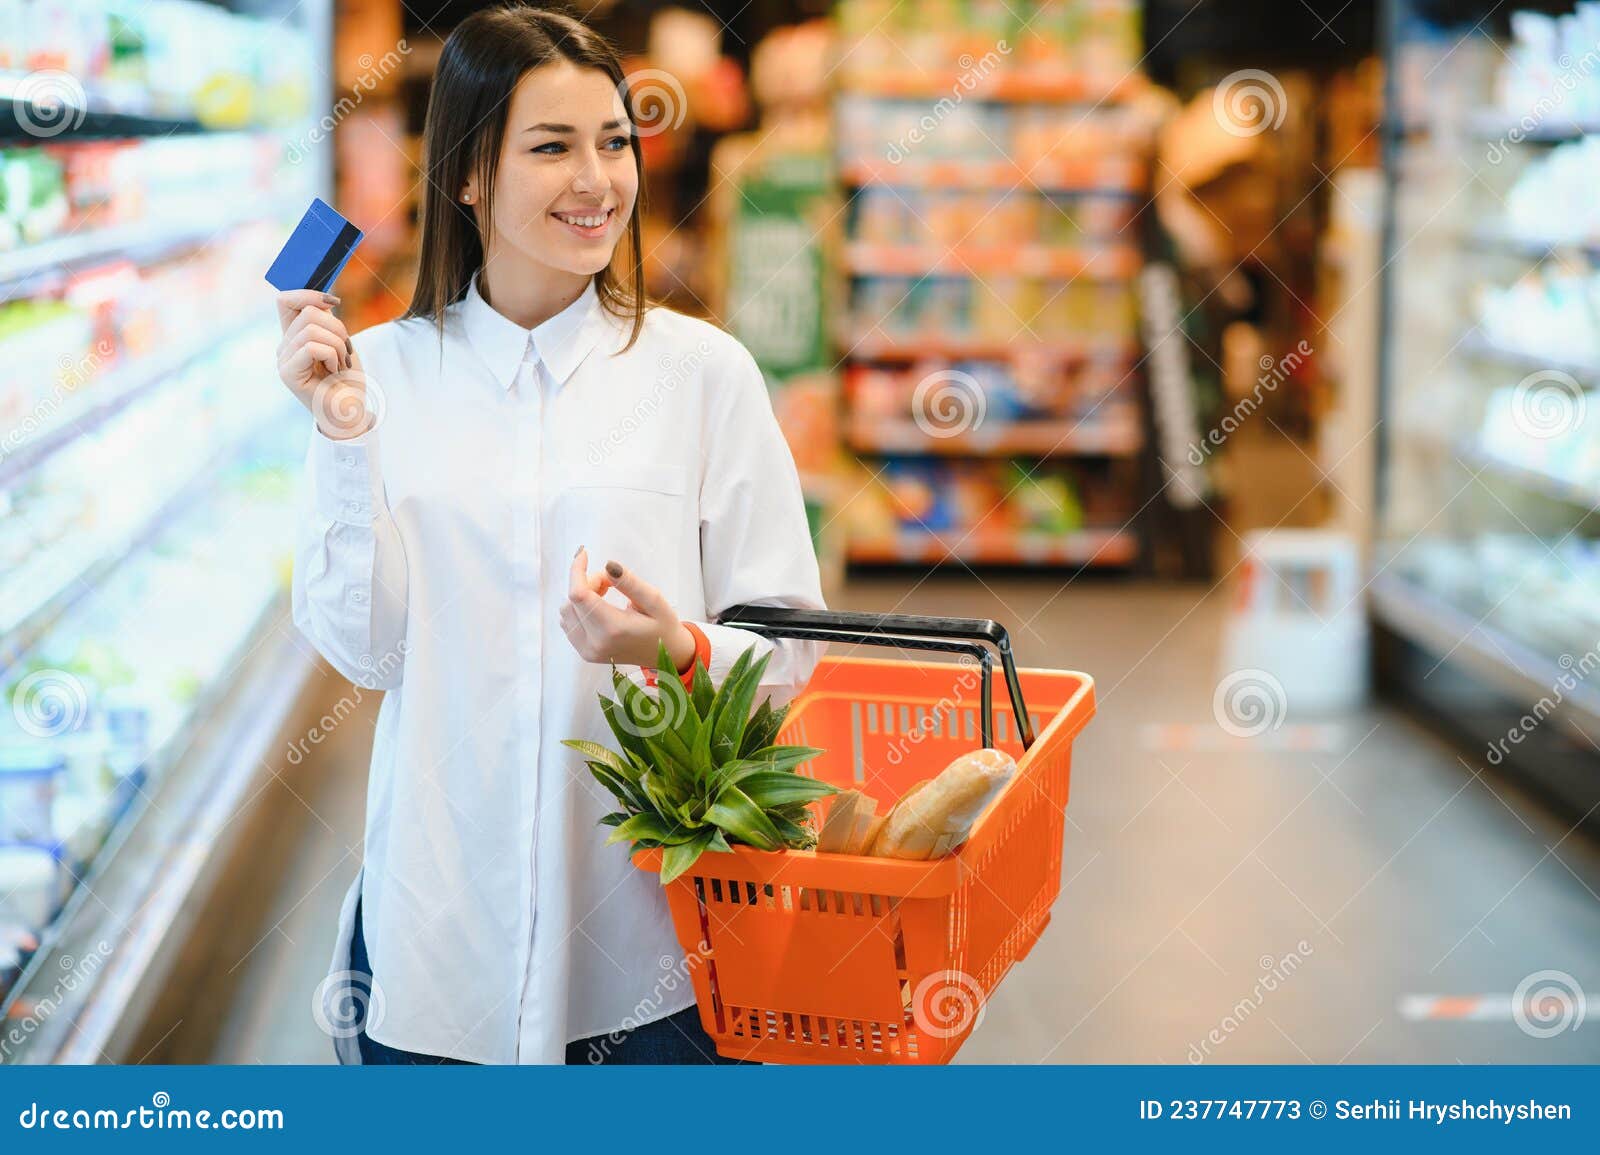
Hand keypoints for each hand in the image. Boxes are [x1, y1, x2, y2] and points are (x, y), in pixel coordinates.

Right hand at [275, 288, 369, 438]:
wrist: (351, 411)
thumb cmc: (347, 380)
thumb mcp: (339, 341)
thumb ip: (326, 320)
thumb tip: (323, 299)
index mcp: (294, 336)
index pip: (285, 300)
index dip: (307, 294)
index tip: (334, 303)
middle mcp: (284, 346)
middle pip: (307, 312)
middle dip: (338, 328)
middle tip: (345, 351)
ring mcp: (283, 360)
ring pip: (311, 329)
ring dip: (337, 344)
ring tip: (340, 363)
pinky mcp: (288, 373)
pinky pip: (311, 347)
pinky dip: (331, 355)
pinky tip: (334, 370)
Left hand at [559, 547, 694, 670]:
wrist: (666, 655)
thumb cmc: (663, 626)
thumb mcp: (654, 600)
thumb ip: (629, 582)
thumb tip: (607, 566)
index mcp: (613, 628)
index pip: (579, 595)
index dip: (577, 571)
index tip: (583, 554)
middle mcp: (595, 642)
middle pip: (573, 600)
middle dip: (587, 583)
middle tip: (611, 583)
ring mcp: (587, 650)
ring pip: (566, 610)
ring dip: (582, 596)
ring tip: (605, 596)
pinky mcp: (584, 652)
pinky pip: (568, 623)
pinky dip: (579, 609)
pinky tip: (598, 608)